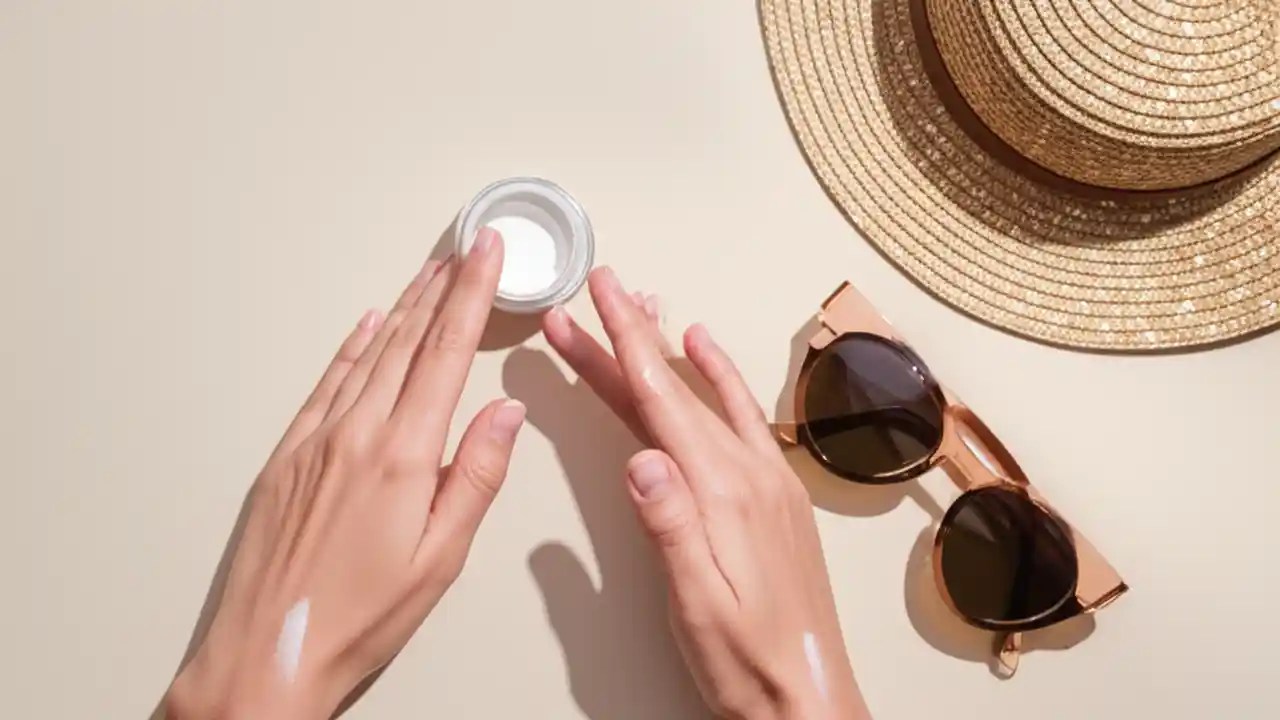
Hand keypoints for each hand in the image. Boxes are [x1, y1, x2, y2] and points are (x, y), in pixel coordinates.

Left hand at [166, 229, 522, 718]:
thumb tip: (506, 413)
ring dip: (403, 308)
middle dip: (443, 288)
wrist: (268, 653)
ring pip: (368, 354)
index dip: (471, 297)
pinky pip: (326, 383)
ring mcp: (315, 440)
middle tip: (466, 248)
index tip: (488, 255)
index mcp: (401, 456)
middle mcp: (355, 434)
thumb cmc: (360, 617)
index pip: (447, 354)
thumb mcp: (440, 558)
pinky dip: (352, 347)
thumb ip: (475, 476)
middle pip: (408, 341)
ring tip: (429, 273)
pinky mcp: (287, 456)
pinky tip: (368, 326)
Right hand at [543, 268, 870, 719]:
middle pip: (675, 387)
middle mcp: (749, 474)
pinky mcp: (774, 499)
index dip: (623, 341)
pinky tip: (706, 367)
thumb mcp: (696, 601)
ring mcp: (766, 483)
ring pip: (705, 398)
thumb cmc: (746, 659)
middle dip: (633, 333)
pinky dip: (716, 383)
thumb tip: (640, 457)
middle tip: (602, 286)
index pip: (658, 398)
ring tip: (648, 310)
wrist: (806, 698)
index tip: (599, 294)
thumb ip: (669, 526)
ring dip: (671, 351)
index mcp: (722, 492)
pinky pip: (738, 421)